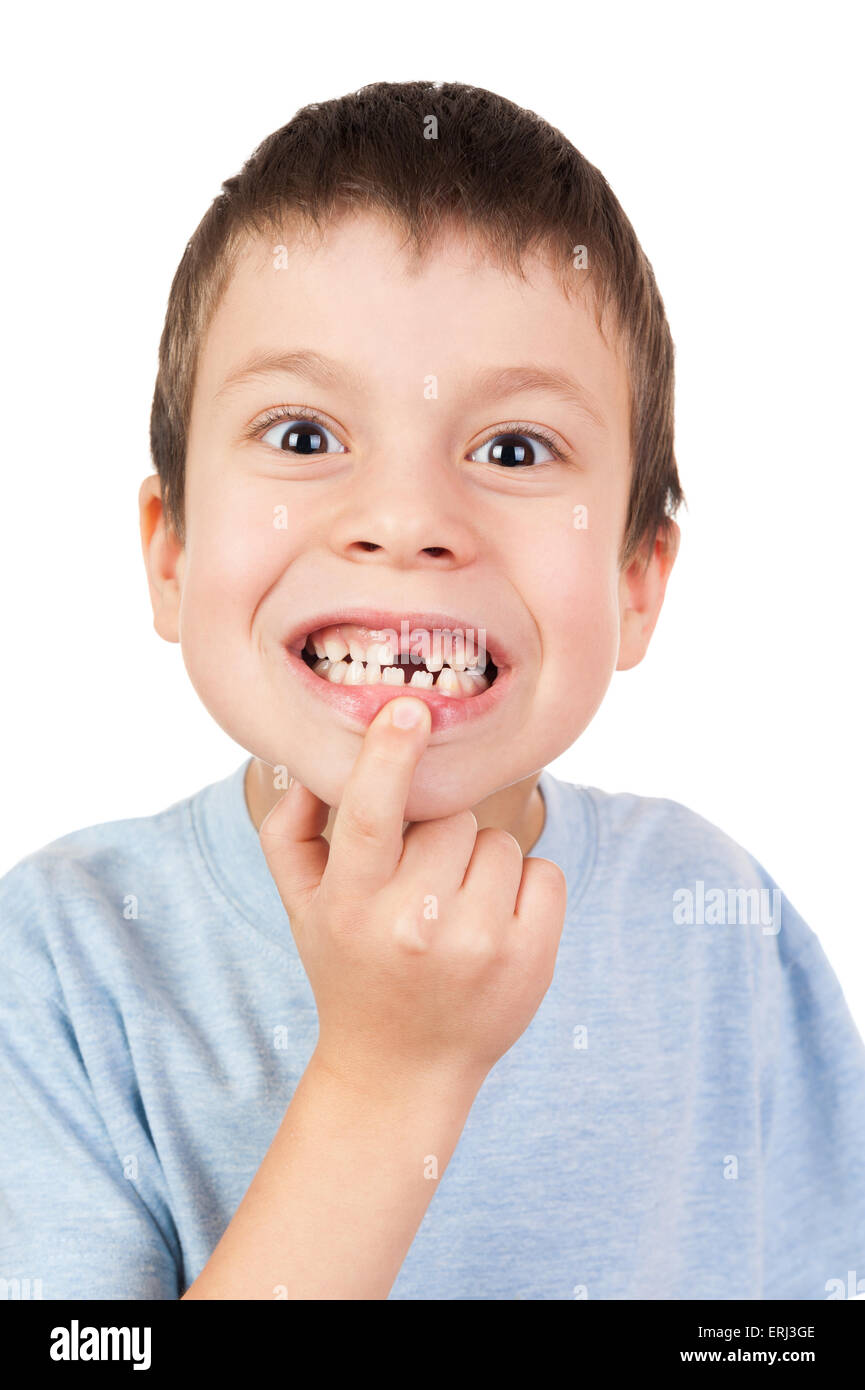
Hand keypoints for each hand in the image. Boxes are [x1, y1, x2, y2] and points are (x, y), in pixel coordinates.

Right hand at [259, 696, 566, 1093]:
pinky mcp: (531, 960)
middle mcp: (414, 926)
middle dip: (441, 836)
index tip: (409, 709)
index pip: (370, 817)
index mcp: (351, 904)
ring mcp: (478, 945)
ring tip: (453, 912)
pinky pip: (545, 872)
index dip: (389, 757)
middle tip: (419, 886)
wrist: (401, 1070)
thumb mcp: (300, 906)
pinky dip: (525, 889)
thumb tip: (313, 761)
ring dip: (481, 864)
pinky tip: (493, 926)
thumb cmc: (349, 968)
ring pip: (500, 842)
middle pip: (452, 819)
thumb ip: (290, 829)